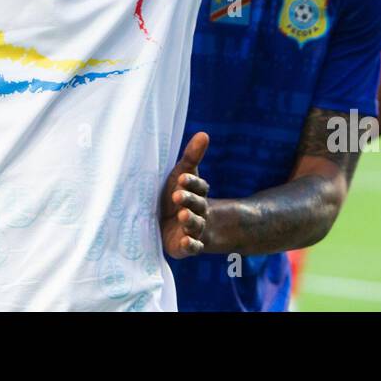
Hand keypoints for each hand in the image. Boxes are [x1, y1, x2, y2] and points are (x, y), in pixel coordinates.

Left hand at [160, 131, 210, 258]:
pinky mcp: (186, 245)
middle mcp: (198, 211)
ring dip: (191, 220)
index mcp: (196, 193)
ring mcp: (194, 229)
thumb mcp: (182, 175)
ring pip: (195, 224)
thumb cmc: (177, 195)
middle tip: (178, 196)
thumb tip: (204, 134)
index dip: (191, 183)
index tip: (182, 178)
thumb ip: (191, 157)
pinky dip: (191, 244)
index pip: (199, 186)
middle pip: (198, 205)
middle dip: (189, 200)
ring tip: (183, 216)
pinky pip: (192, 247)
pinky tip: (186, 241)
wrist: (176, 226)